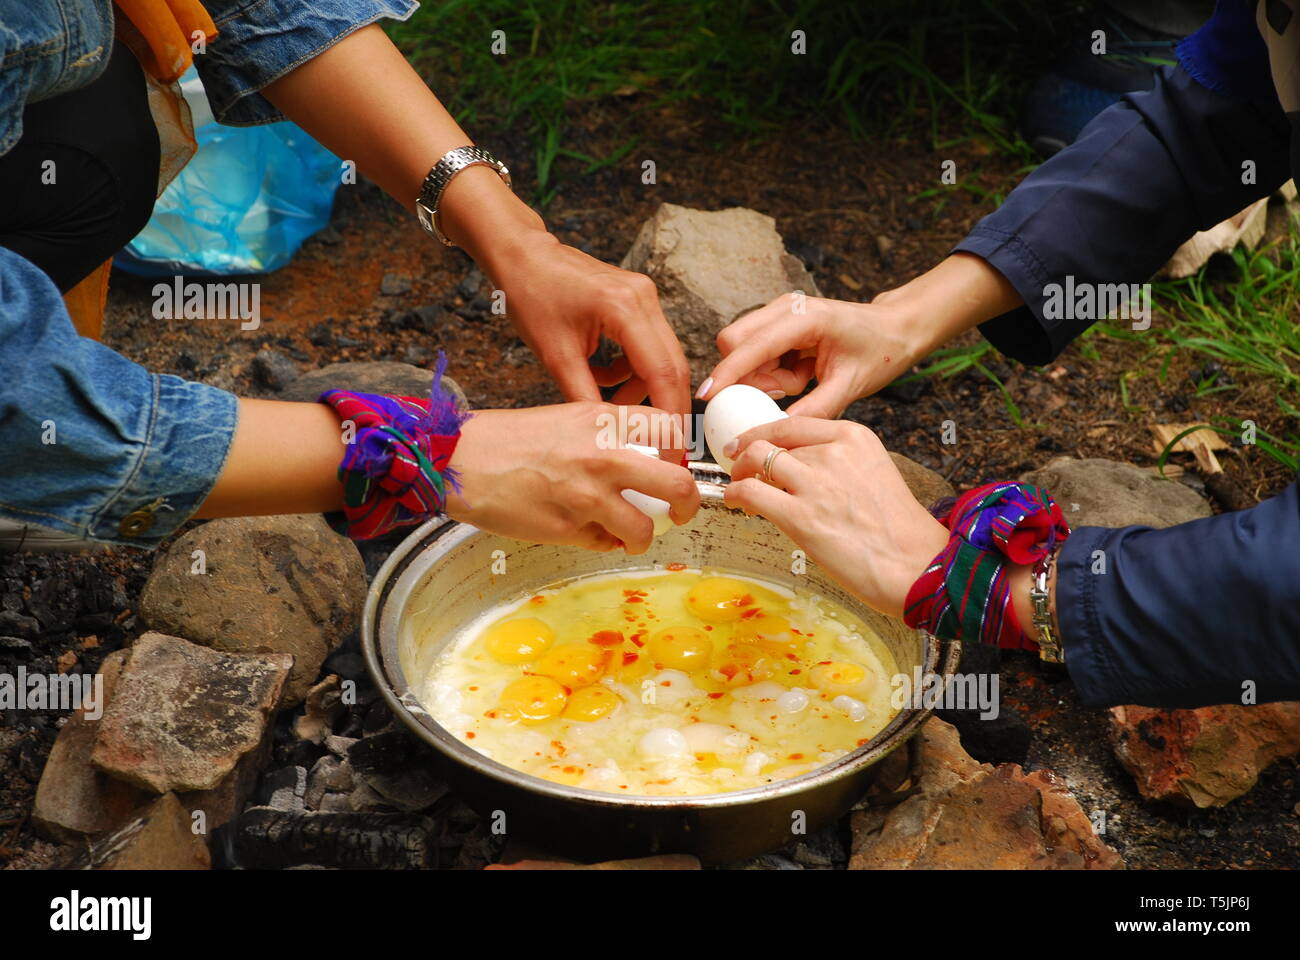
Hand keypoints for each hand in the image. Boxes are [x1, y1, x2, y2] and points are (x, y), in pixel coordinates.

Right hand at [445, 402, 699, 553]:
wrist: (461, 460)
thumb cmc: (512, 440)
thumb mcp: (570, 417)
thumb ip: (611, 436)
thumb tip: (650, 463)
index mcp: (605, 420)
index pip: (671, 433)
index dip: (681, 456)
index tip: (674, 468)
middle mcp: (604, 456)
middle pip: (678, 485)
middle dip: (689, 505)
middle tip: (681, 512)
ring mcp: (587, 495)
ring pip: (645, 529)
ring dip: (642, 538)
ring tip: (630, 536)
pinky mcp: (568, 528)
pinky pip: (605, 543)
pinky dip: (603, 542)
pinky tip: (587, 531)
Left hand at [484, 231, 691, 444]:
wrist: (522, 255)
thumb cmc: (531, 294)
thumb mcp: (555, 355)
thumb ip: (585, 397)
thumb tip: (608, 435)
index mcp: (625, 309)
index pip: (662, 372)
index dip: (670, 414)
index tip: (672, 446)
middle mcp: (644, 299)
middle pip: (673, 366)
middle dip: (666, 406)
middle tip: (660, 442)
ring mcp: (644, 297)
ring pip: (662, 358)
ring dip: (641, 388)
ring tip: (610, 404)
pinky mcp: (638, 301)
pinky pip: (648, 347)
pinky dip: (631, 370)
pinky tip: (604, 375)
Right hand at [698, 294, 917, 417]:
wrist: (895, 329)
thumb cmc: (879, 351)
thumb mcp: (850, 386)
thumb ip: (813, 408)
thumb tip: (776, 430)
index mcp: (805, 317)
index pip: (750, 345)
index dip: (726, 373)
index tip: (707, 397)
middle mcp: (785, 308)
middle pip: (734, 342)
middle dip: (748, 375)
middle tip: (787, 390)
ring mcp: (778, 312)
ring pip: (744, 351)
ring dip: (765, 375)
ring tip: (803, 380)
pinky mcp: (777, 323)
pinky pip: (756, 353)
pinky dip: (772, 371)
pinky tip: (802, 373)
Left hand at [723, 417, 948, 617]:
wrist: (916, 566)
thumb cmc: (898, 531)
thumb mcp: (873, 473)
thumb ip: (839, 462)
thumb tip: (798, 466)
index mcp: (854, 437)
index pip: (792, 424)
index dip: (762, 432)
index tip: (746, 442)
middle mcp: (833, 452)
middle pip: (772, 442)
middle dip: (748, 457)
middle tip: (741, 473)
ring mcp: (816, 483)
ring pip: (755, 459)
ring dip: (739, 475)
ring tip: (740, 492)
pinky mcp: (800, 516)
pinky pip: (749, 492)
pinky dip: (733, 495)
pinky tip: (736, 505)